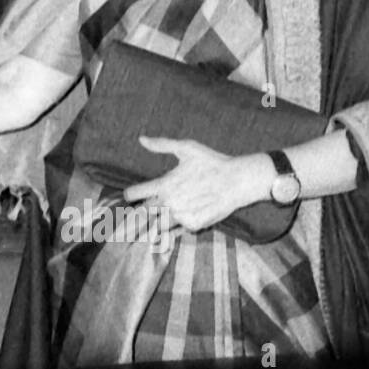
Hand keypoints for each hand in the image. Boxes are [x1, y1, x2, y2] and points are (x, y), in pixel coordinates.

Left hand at [122, 137, 270, 232]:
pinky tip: (179, 220)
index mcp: (164, 184)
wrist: (238, 180)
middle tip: (138, 212)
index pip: (135, 194)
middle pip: (143, 213)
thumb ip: (162, 145)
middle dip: (139, 212)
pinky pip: (178, 229)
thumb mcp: (187, 148)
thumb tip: (141, 138)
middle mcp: (169, 202)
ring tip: (158, 218)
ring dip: (157, 221)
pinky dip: (177, 226)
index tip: (129, 195)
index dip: (130, 195)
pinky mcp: (194, 225)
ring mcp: (181, 215)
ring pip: (158, 224)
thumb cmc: (212, 162)